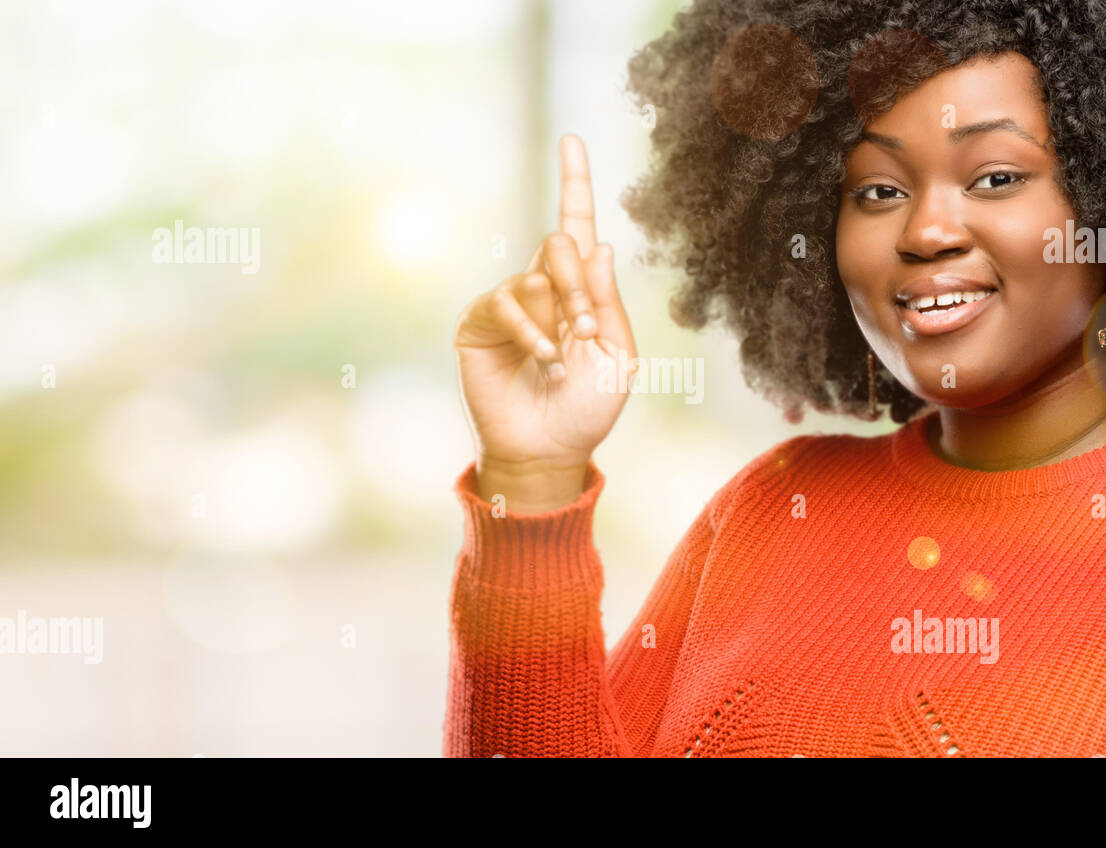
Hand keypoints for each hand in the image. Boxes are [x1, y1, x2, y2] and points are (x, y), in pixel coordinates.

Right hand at [453, 134, 636, 510]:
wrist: (549, 449)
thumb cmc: (588, 407)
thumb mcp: (618, 354)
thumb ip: (607, 300)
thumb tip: (598, 242)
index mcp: (582, 292)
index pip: (577, 228)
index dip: (575, 182)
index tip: (571, 139)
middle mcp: (545, 289)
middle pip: (560, 243)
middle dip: (578, 284)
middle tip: (584, 329)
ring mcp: (511, 304)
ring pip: (536, 273)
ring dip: (558, 313)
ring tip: (562, 356)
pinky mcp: (480, 323)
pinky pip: (505, 301)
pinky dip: (528, 328)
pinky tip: (541, 356)